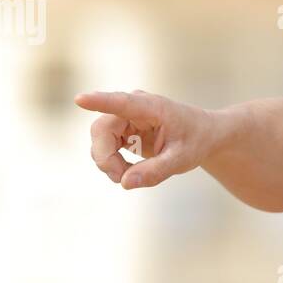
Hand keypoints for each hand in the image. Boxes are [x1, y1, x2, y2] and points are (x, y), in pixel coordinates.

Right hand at [74, 88, 218, 188]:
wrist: (202, 135)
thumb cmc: (195, 141)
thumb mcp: (181, 160)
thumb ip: (155, 172)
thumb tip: (125, 183)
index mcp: (152, 107)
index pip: (121, 103)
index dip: (99, 102)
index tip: (80, 99)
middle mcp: (133, 107)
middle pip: (101, 130)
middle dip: (105, 158)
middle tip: (120, 178)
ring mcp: (124, 117)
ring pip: (99, 140)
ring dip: (108, 162)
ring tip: (132, 175)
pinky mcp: (121, 129)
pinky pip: (104, 147)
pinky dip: (112, 163)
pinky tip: (129, 171)